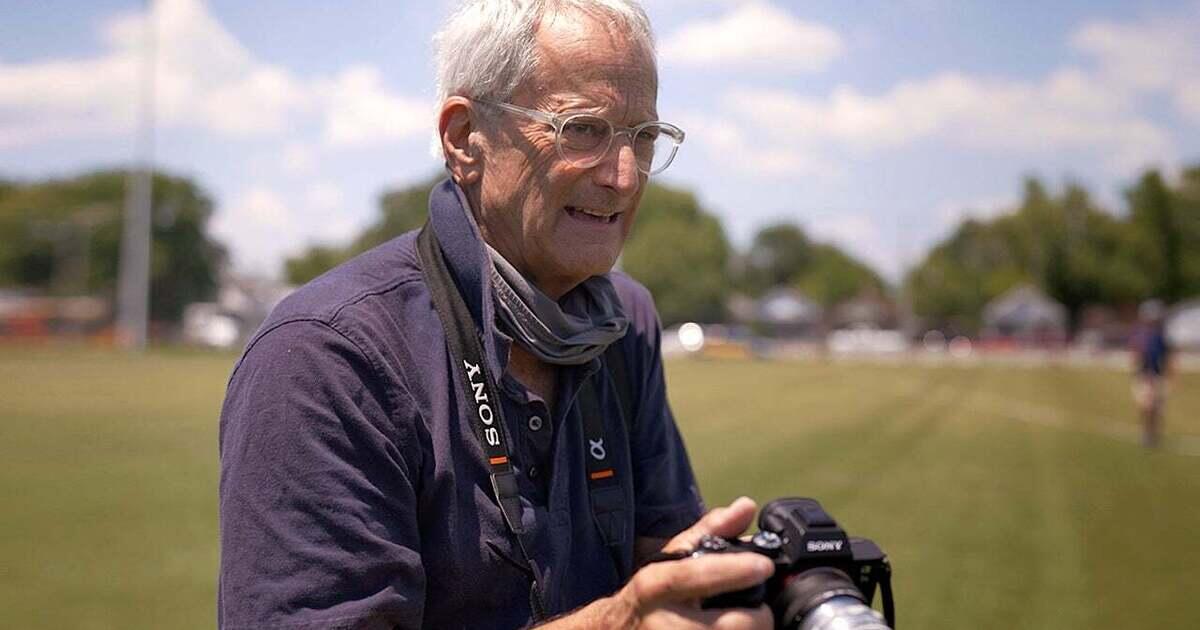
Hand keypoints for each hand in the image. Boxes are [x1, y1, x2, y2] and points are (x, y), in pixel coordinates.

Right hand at [614, 497, 773, 628]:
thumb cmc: (649, 596)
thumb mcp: (670, 560)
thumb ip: (710, 532)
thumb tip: (745, 506)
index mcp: (656, 587)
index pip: (695, 576)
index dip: (733, 571)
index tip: (763, 566)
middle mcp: (661, 623)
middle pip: (730, 625)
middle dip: (756, 617)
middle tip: (758, 611)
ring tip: (740, 624)